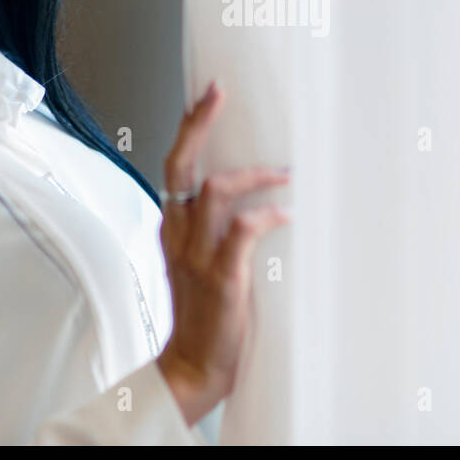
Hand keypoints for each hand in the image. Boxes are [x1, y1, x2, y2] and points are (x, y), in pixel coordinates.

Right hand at [154, 80, 290, 426]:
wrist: (193, 366)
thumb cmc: (205, 315)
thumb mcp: (201, 263)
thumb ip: (216, 228)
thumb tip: (253, 195)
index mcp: (174, 229)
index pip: (175, 166)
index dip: (190, 128)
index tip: (207, 95)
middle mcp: (180, 236)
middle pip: (181, 165)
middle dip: (199, 124)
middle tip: (218, 93)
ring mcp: (198, 255)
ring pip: (214, 191)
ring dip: (253, 174)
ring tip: (284, 173)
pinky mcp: (222, 277)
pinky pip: (242, 231)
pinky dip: (265, 215)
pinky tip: (285, 212)